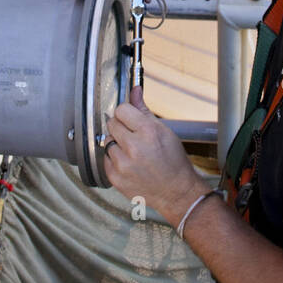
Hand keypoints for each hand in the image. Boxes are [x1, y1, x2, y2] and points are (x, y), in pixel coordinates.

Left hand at [104, 86, 204, 221]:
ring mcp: (122, 165)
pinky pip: (105, 159)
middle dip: (122, 128)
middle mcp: (133, 147)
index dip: (127, 114)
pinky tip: (129, 164)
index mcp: (148, 132)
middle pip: (112, 124)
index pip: (121, 110)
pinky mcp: (115, 178)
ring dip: (117, 144)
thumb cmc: (173, 161)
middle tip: (134, 137)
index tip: (131, 120)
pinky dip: (114, 160)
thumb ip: (144, 110)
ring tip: (133, 153)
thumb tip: (134, 90)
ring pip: (107, 141)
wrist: (176, 192)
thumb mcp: (164, 131)